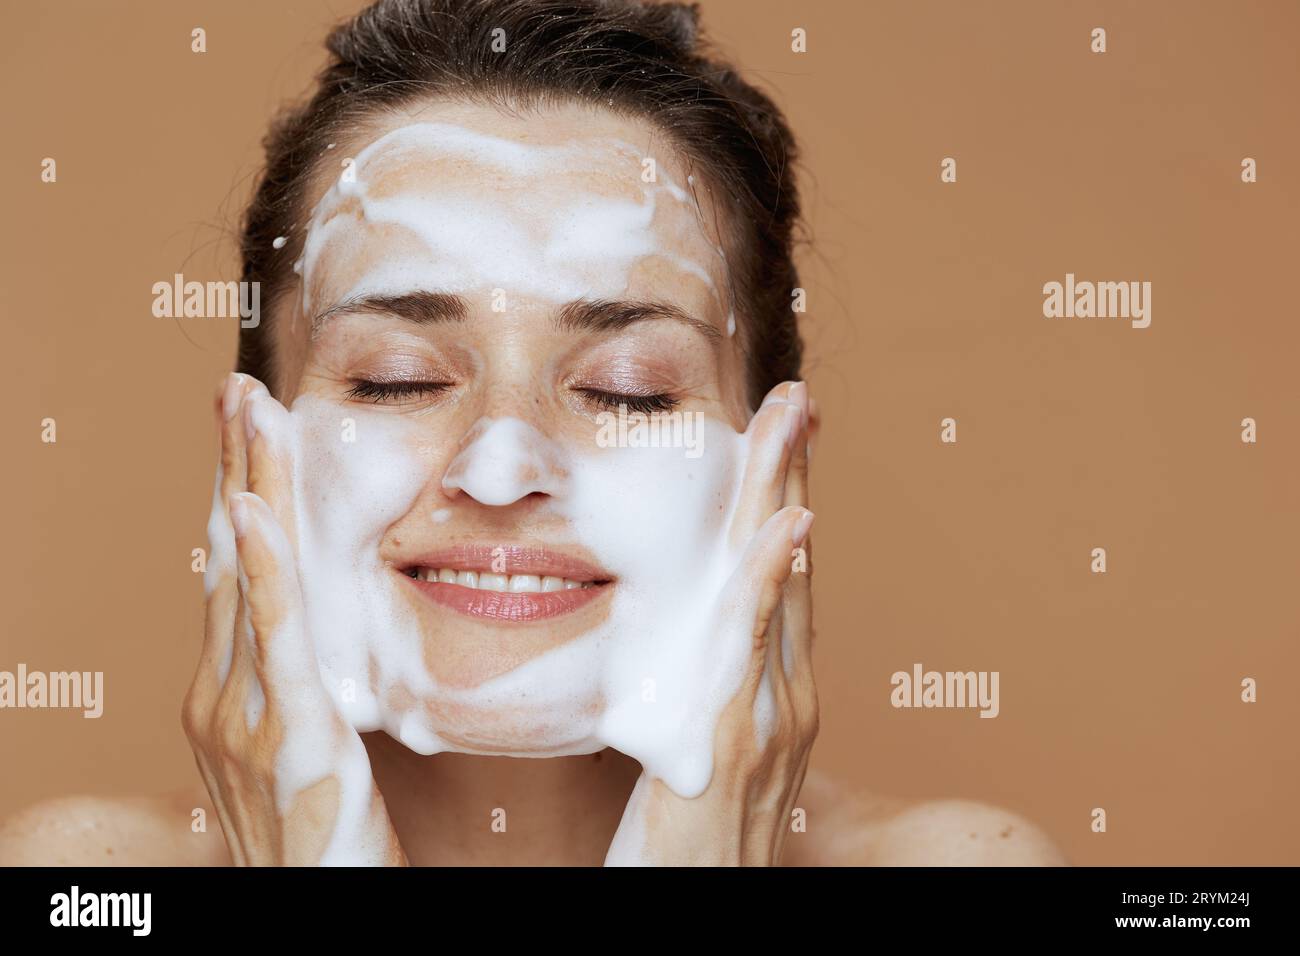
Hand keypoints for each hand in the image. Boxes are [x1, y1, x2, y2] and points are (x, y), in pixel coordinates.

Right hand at [181, 373, 405, 865]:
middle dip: (232, 470)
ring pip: (245, 579)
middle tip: (237, 390)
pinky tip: (252, 511)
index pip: (233, 574)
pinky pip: (276, 639)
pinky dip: (262, 570)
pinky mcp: (289, 738)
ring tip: (248, 411)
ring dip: (247, 488)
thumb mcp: (306, 748)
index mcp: (229, 693)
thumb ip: (302, 685)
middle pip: (227, 560)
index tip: (248, 429)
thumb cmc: (326, 839)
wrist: (319, 910)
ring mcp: (244, 717)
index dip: (239, 496)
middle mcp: (221, 696)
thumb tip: (320, 627)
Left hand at [605, 381, 818, 864]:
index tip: (778, 436)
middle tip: (797, 397)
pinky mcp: (739, 741)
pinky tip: (785, 528)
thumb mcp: (699, 752)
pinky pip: (756, 645)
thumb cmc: (684, 840)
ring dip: (785, 495)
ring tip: (791, 421)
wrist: (693, 909)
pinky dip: (771, 581)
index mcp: (772, 690)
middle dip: (793, 474)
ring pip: (782, 584)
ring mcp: (773, 717)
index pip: (778, 577)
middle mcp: (787, 694)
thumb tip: (679, 649)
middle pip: (791, 563)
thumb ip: (703, 695)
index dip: (780, 501)